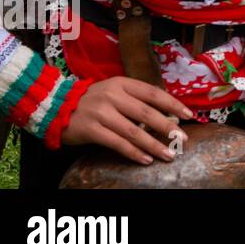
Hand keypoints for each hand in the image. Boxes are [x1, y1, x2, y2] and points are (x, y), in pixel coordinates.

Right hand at [61, 76, 193, 164]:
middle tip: (183, 138)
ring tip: (169, 154)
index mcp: (122, 84)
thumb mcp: (113, 90)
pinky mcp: (92, 130)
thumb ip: (135, 98)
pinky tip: (146, 159)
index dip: (172, 104)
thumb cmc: (91, 100)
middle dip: (168, 127)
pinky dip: (134, 153)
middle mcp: (113, 96)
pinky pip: (117, 144)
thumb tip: (165, 112)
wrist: (55, 107)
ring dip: (154, 145)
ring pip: (134, 131)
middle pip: (146, 113)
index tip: (188, 114)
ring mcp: (101, 113)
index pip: (153, 93)